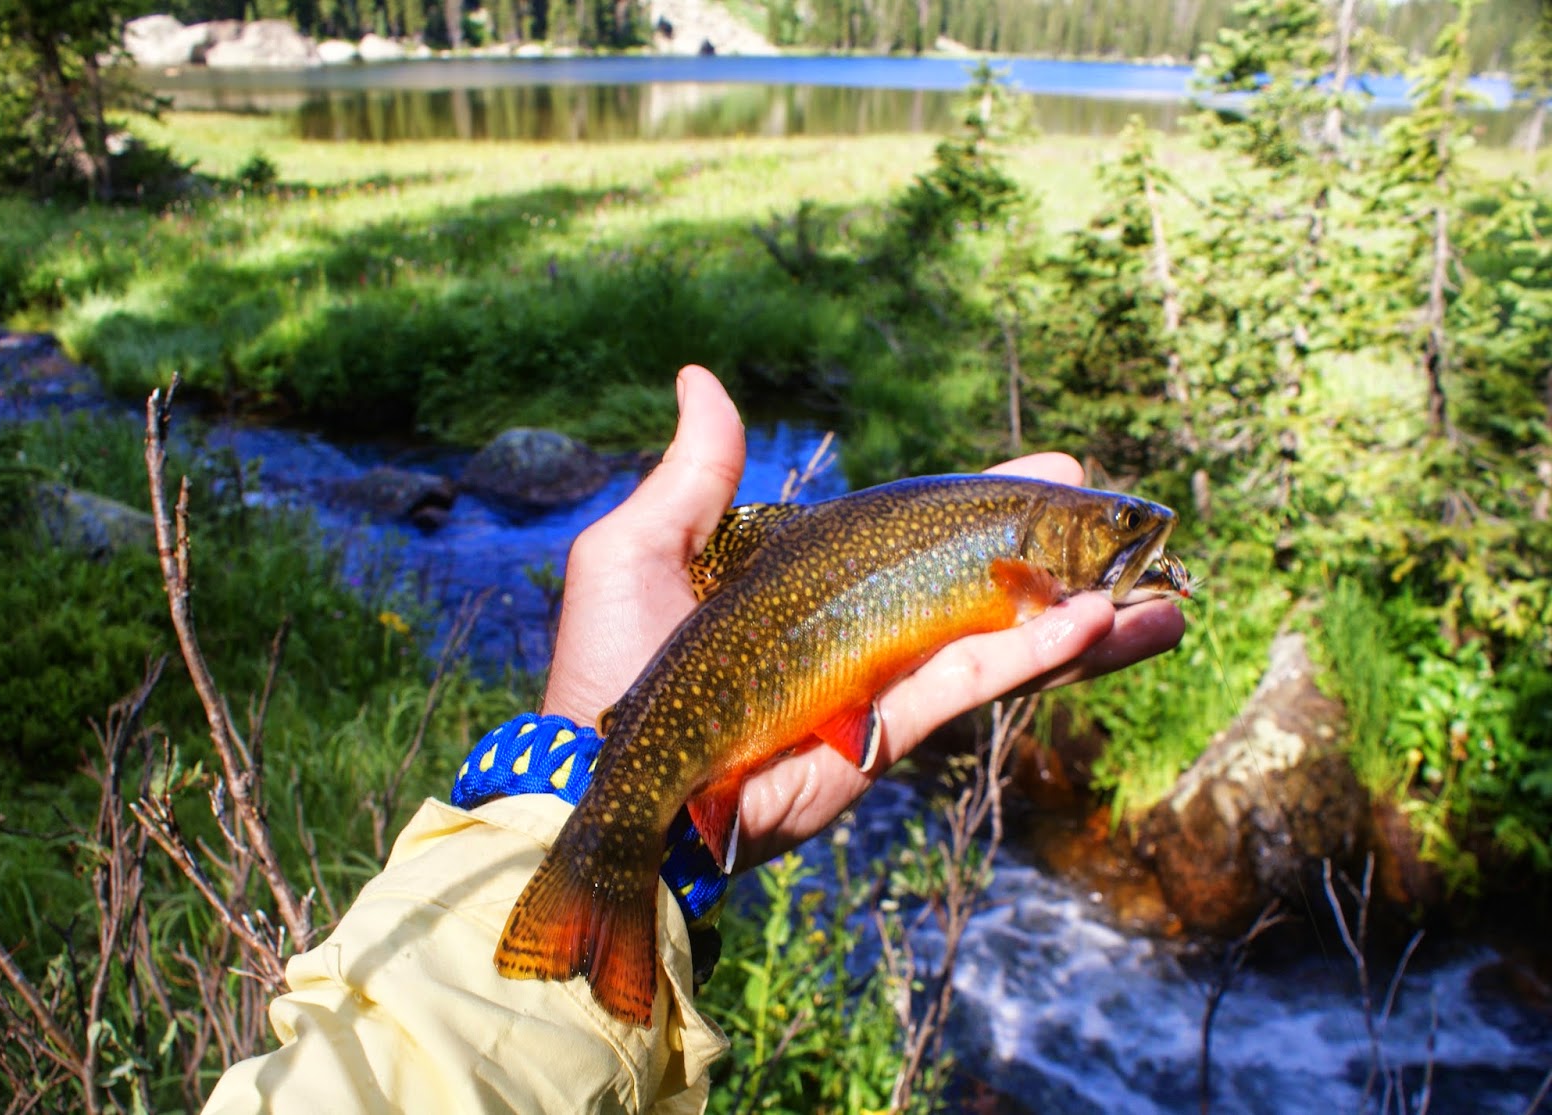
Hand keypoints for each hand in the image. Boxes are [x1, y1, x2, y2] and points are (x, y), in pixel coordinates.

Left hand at [540, 366, 1185, 869]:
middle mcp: (857, 628)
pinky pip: (972, 686)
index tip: (1053, 471)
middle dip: (1055, 552)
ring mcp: (878, 681)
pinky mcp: (885, 731)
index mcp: (811, 580)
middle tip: (1126, 517)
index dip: (985, 503)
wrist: (605, 774)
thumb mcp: (643, 544)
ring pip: (998, 638)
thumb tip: (702, 376)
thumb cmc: (611, 659)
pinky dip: (1034, 658)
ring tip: (1161, 598)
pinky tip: (1098, 626)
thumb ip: (698, 472)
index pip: (915, 530)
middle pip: (978, 580)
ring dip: (1080, 618)